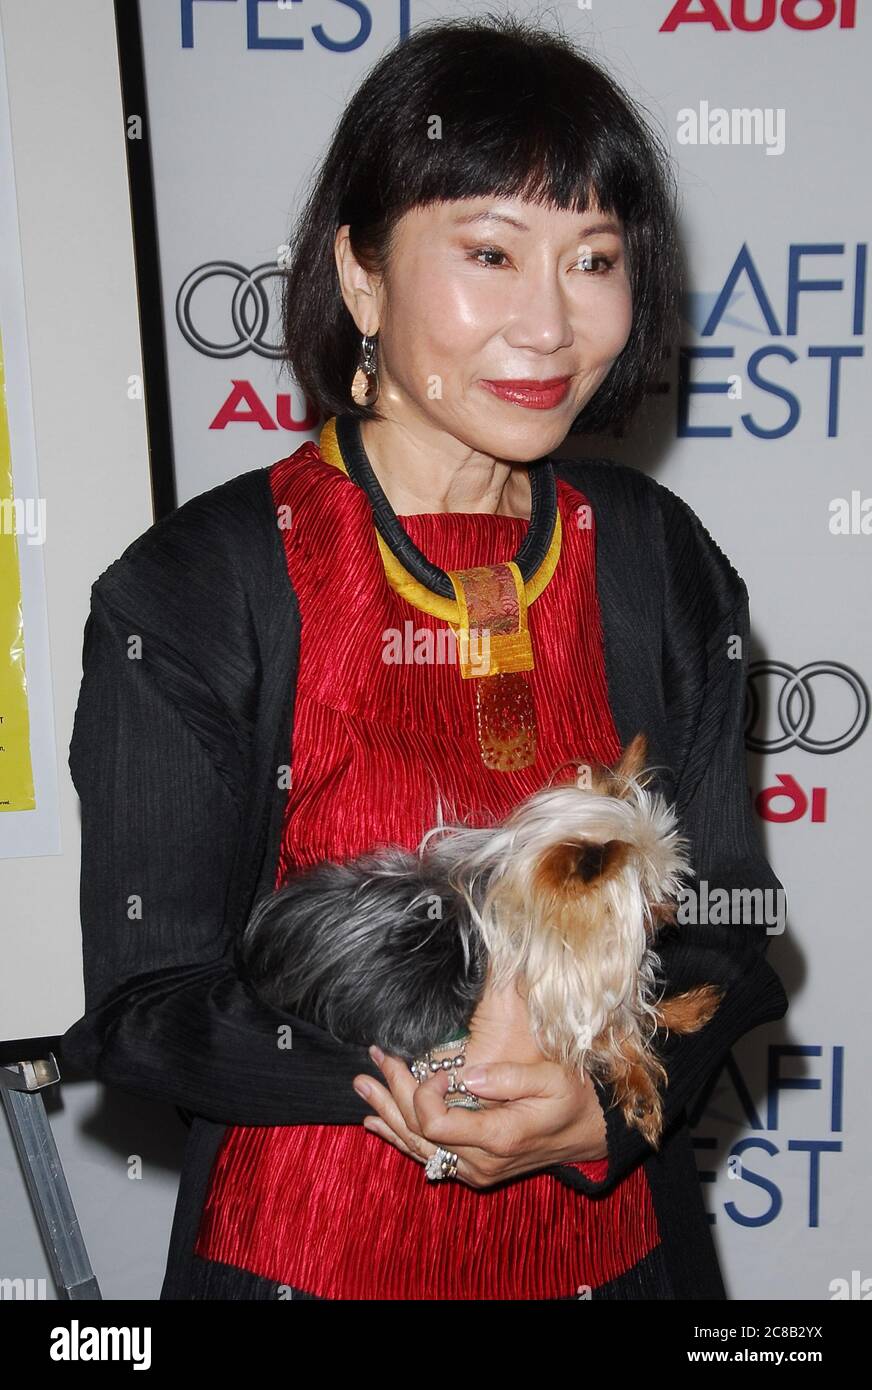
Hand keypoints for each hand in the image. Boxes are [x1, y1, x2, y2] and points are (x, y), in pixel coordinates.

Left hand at [352, 970, 607, 1186]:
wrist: (590, 1133)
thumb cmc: (573, 1099)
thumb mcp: (552, 1079)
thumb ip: (510, 1077)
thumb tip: (468, 1075)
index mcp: (498, 1137)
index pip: (435, 1122)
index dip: (423, 1092)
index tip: (433, 1067)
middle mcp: (480, 1162)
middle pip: (418, 1132)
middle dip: (393, 1091)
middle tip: (375, 1058)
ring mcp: (474, 1170)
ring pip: (416, 1146)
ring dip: (387, 1112)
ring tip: (363, 1085)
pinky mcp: (472, 1169)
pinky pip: (426, 1156)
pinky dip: (397, 1137)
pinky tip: (376, 1122)